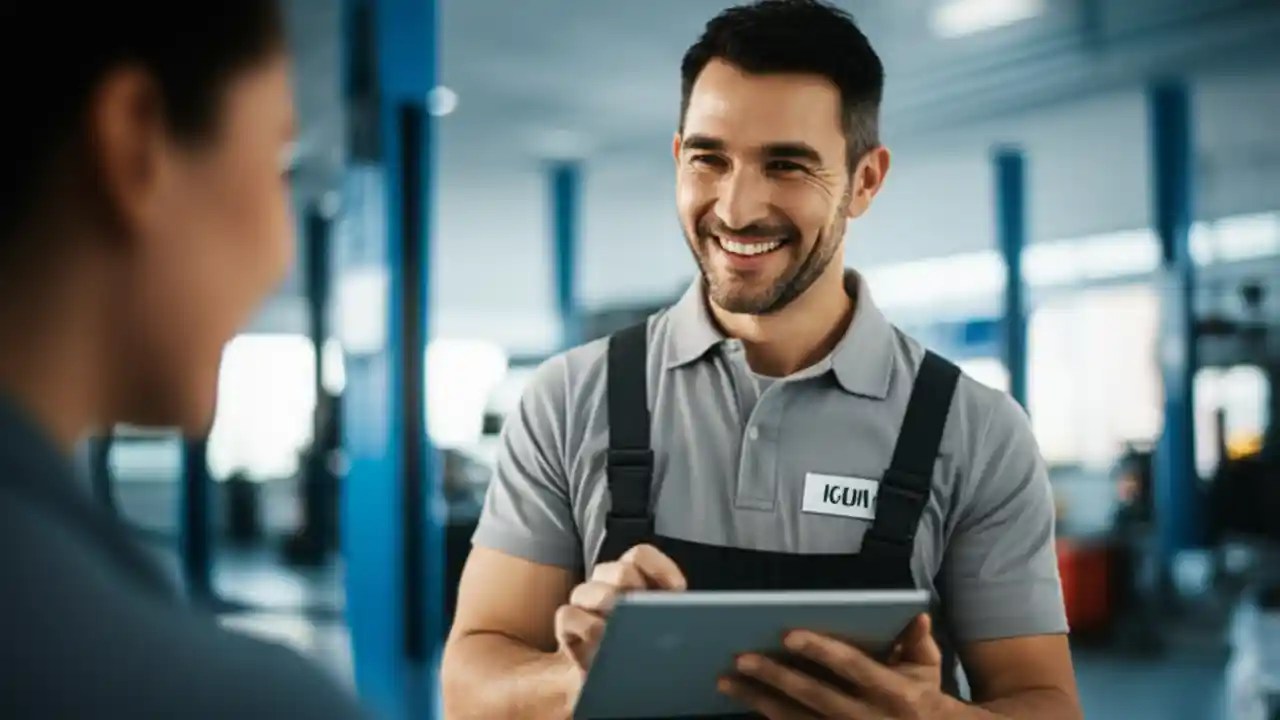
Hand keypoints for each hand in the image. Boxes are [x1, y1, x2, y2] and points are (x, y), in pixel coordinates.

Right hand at [553, 544, 685, 672]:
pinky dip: (586, 624)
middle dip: (633, 585)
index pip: (641, 556)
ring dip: (608, 601)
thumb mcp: (661, 629)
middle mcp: (606, 585)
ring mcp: (584, 605)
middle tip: (643, 605)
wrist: (613, 684)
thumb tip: (681, 605)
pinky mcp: (567, 629)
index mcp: (633, 579)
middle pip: (619, 570)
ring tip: (622, 620)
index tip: (678, 590)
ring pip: (589, 588)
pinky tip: (603, 638)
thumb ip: (670, 612)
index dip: (660, 567)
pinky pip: (567, 614)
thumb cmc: (642, 652)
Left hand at [720, 614, 958, 719]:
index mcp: (891, 692)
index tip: (788, 635)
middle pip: (813, 694)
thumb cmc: (924, 702)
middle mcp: (865, 717)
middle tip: (741, 658)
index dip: (820, 650)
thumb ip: (918, 644)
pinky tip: (744, 706)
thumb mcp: (928, 672)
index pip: (851, 666)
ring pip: (796, 719)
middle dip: (775, 676)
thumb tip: (918, 616)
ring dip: (759, 700)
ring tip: (726, 682)